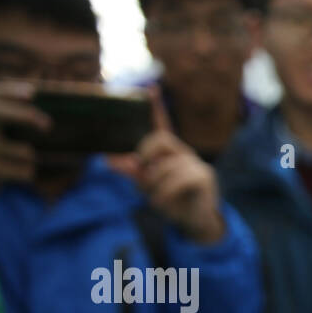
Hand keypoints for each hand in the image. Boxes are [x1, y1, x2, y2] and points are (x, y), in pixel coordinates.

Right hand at [0, 79, 48, 195]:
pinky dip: (30, 173)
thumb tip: (49, 119)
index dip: (7, 90)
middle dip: (26, 115)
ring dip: (32, 156)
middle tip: (48, 124)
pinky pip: (24, 172)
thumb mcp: (0, 138)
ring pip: (23, 150)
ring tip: (28, 161)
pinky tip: (24, 174)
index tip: (32, 92)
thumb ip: (14, 124)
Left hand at [109, 91, 223, 243]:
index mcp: (170, 153)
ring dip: (153, 186)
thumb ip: (132, 172)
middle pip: (160, 139)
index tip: (150, 88)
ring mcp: (196, 165)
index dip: (157, 107)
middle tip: (140, 171)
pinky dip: (163, 195)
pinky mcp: (203, 178)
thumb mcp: (149, 186)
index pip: (163, 125)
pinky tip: (161, 203)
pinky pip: (176, 181)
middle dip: (144, 154)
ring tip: (154, 199)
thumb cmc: (173, 202)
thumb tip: (108, 160)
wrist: (196, 224)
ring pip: (165, 167)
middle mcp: (184, 154)